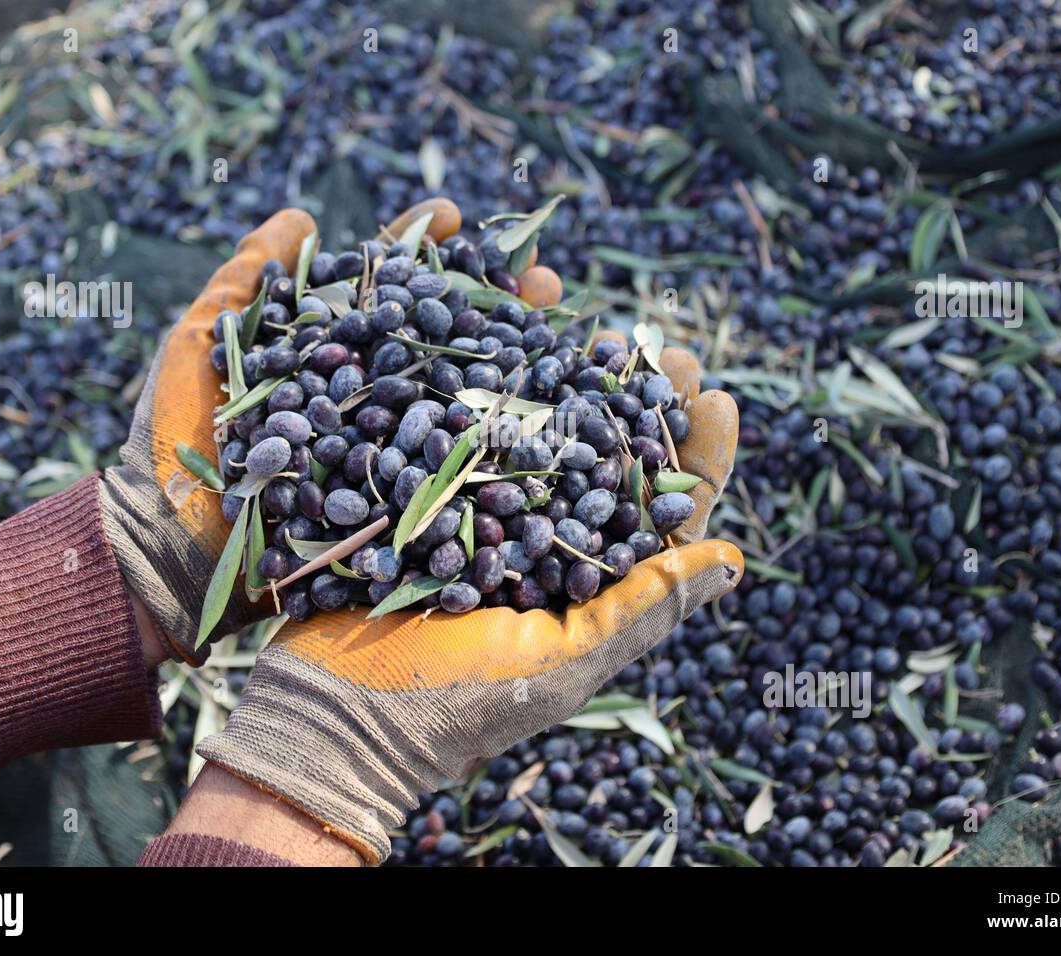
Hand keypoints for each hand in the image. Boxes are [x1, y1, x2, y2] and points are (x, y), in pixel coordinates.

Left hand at [101, 197, 570, 664]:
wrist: (171, 555)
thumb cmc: (171, 448)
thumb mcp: (197, 350)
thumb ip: (243, 282)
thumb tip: (299, 216)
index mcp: (330, 357)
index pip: (387, 289)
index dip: (423, 251)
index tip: (456, 215)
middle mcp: (370, 401)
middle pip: (446, 341)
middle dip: (498, 304)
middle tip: (544, 279)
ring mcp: (390, 456)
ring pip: (469, 400)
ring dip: (523, 366)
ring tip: (571, 338)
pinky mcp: (404, 510)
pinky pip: (468, 474)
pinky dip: (517, 448)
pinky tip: (559, 424)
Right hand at [196, 277, 742, 860]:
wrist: (324, 708)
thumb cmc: (449, 702)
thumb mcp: (558, 662)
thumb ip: (641, 609)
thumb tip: (736, 558)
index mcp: (587, 583)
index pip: (657, 514)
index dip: (693, 456)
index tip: (719, 398)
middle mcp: (539, 539)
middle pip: (604, 456)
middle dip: (637, 399)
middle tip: (664, 347)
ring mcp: (476, 509)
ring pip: (535, 427)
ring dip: (567, 373)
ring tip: (591, 323)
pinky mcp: (415, 488)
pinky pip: (458, 420)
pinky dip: (480, 373)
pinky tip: (503, 329)